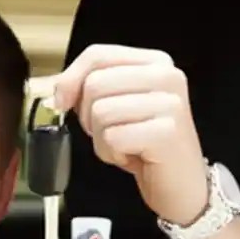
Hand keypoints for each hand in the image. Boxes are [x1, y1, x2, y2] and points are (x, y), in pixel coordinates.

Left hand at [51, 44, 208, 225]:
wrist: (181, 184)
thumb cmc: (144, 144)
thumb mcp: (117, 106)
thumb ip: (90, 87)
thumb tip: (58, 89)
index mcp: (155, 62)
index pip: (98, 54)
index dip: (70, 79)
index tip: (63, 102)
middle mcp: (167, 76)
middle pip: (95, 83)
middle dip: (89, 115)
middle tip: (111, 131)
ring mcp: (169, 103)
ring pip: (101, 111)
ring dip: (101, 138)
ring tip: (124, 144)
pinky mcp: (166, 132)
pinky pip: (112, 137)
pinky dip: (111, 153)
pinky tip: (132, 156)